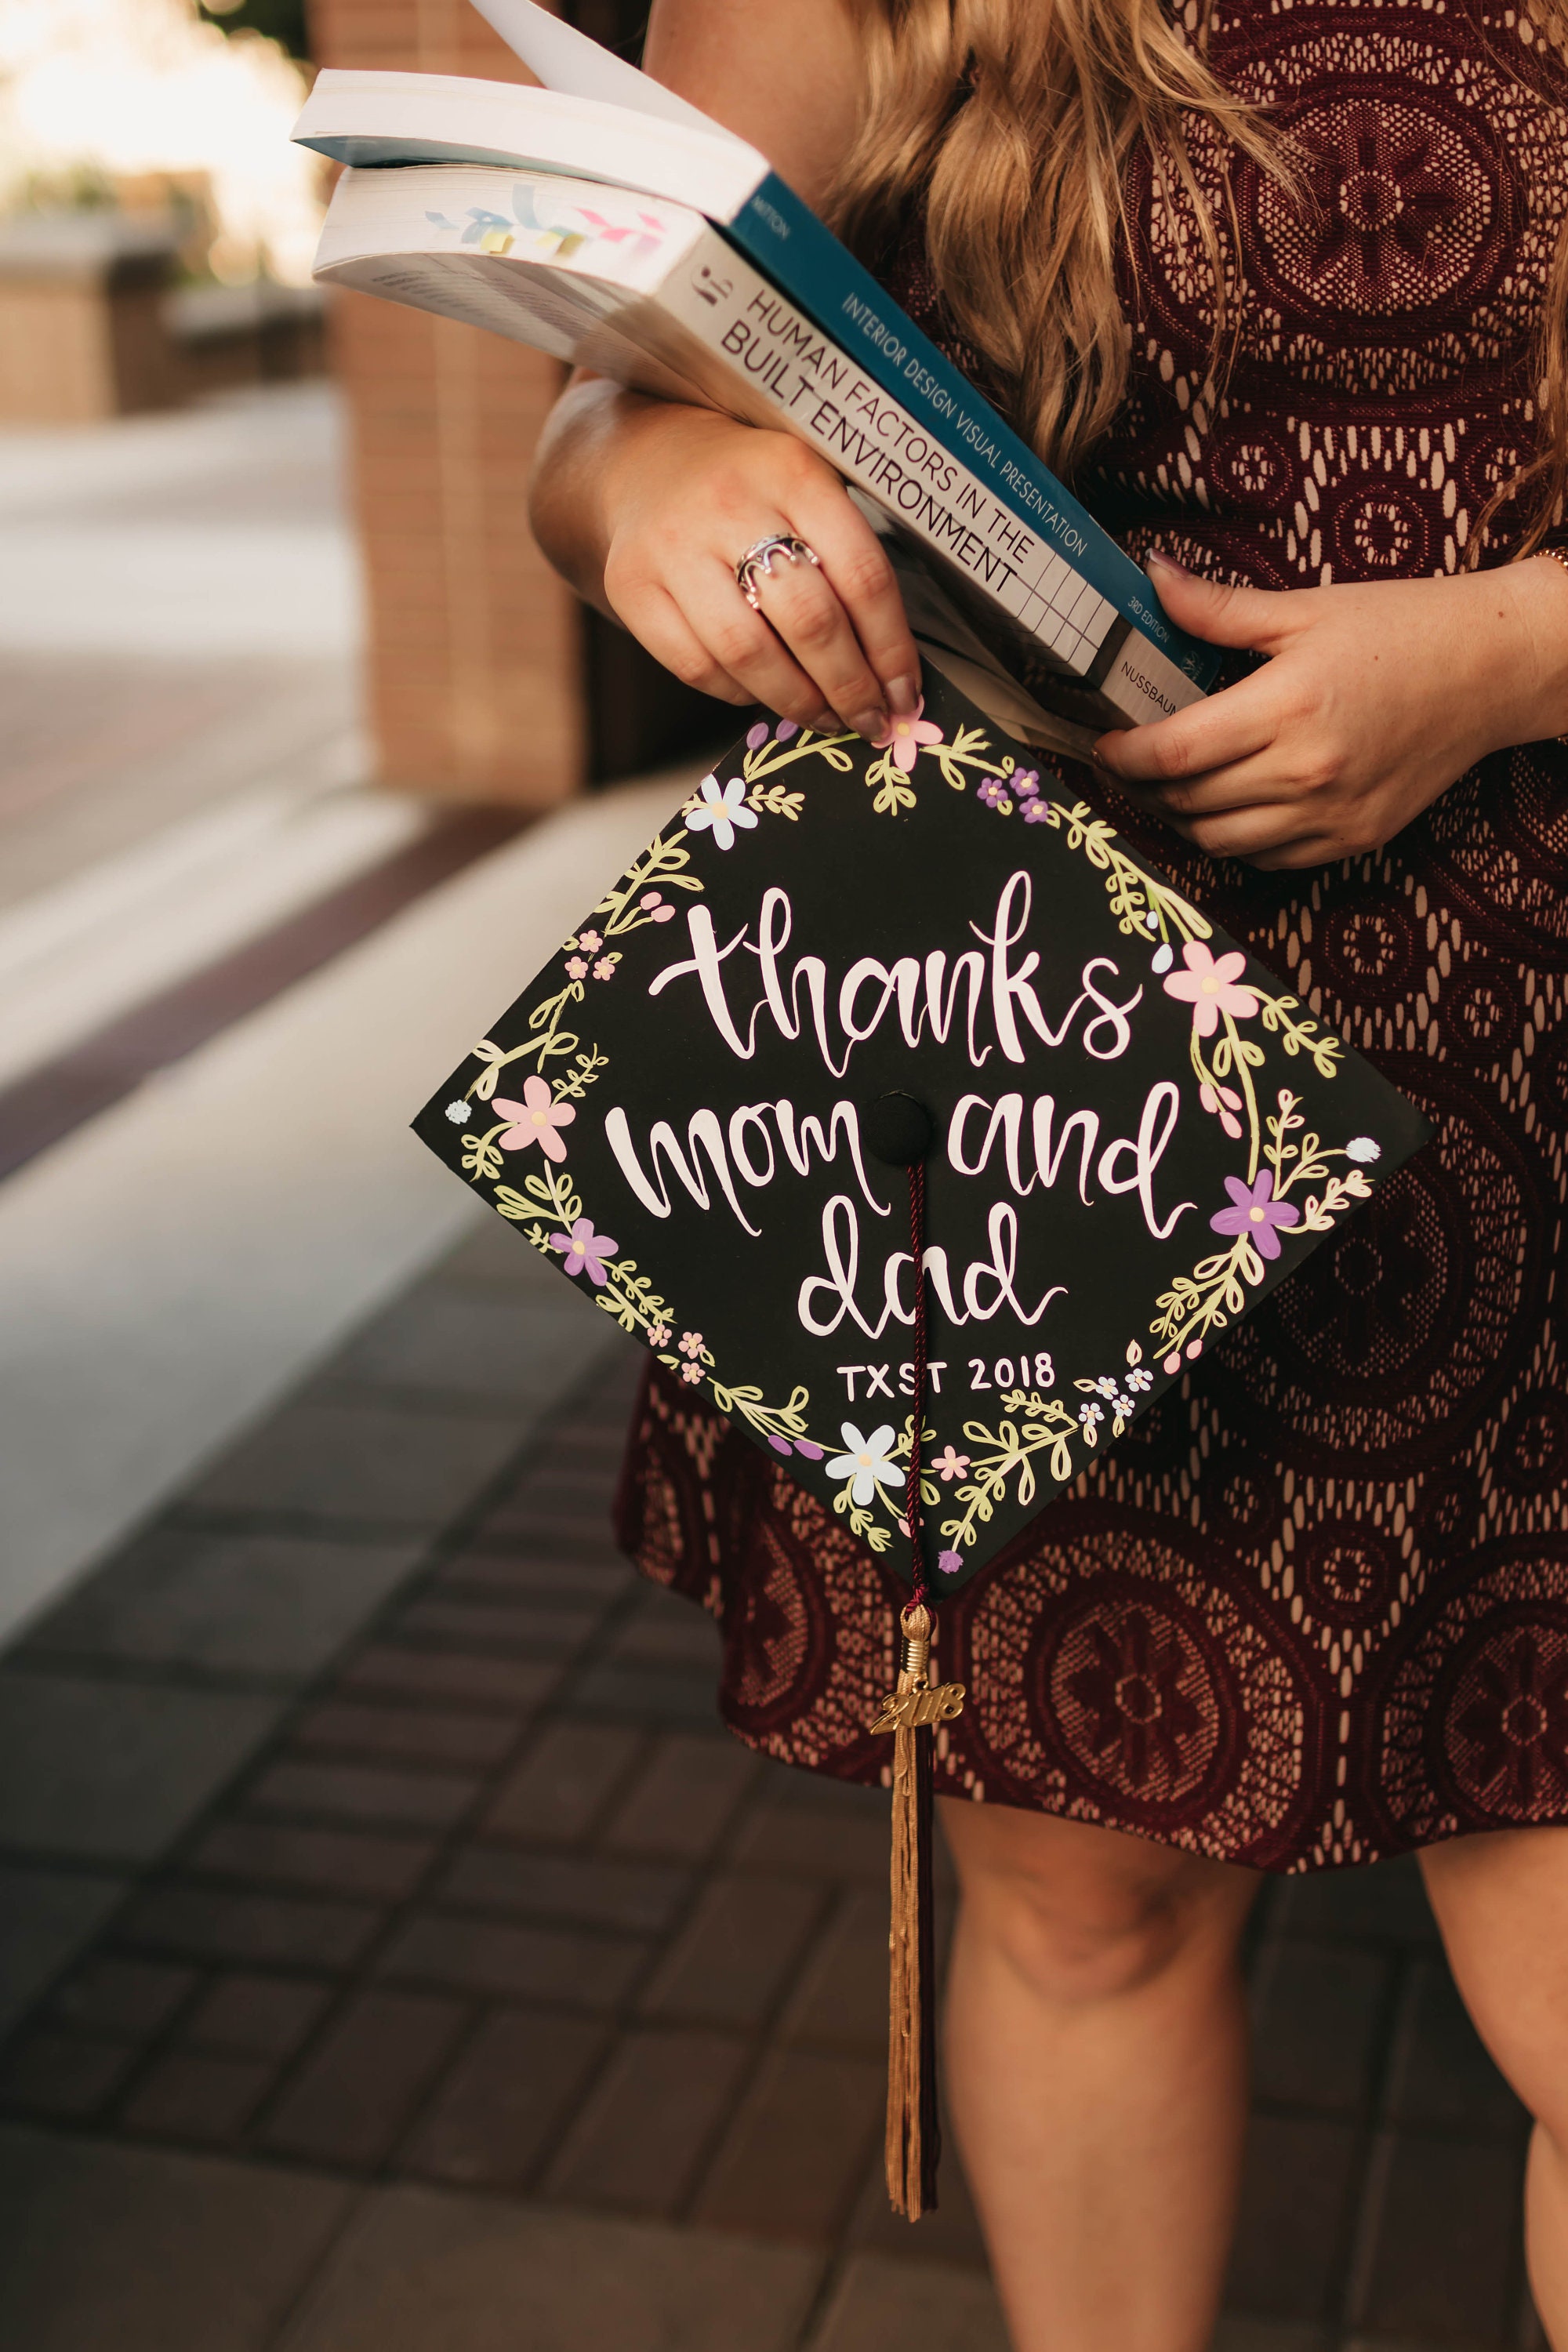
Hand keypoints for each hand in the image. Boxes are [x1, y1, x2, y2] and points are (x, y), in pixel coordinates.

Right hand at [591, 393, 920, 738]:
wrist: (646, 464)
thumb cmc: (751, 489)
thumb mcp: (806, 489)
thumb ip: (847, 560)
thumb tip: (891, 671)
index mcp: (792, 473)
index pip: (862, 576)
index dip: (891, 649)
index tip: (905, 693)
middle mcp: (730, 504)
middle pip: (808, 621)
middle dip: (849, 687)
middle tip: (869, 720)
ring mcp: (673, 547)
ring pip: (748, 653)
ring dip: (797, 702)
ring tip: (824, 718)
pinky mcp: (632, 587)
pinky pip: (696, 667)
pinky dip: (739, 694)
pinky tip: (763, 694)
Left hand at [1091, 552, 1567, 869]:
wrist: (1491, 670)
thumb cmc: (1401, 629)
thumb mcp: (1305, 609)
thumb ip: (1218, 609)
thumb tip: (1152, 578)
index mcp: (1288, 706)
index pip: (1174, 751)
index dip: (1123, 754)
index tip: (1103, 742)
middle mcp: (1306, 771)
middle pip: (1187, 801)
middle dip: (1143, 785)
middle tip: (1129, 762)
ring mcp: (1331, 814)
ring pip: (1218, 842)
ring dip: (1182, 819)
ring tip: (1172, 786)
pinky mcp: (1352, 839)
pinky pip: (1267, 859)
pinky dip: (1234, 839)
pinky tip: (1229, 805)